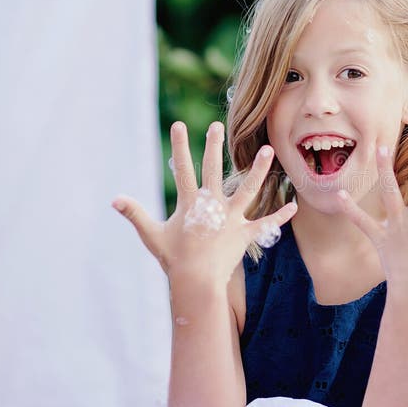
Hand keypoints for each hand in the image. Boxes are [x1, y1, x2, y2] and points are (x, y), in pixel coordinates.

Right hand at [112, 120, 296, 285]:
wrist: (195, 281)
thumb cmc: (172, 259)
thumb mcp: (151, 234)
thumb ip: (135, 214)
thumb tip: (114, 199)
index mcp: (190, 203)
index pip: (183, 169)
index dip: (180, 147)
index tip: (179, 125)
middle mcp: (212, 205)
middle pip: (214, 170)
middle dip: (214, 146)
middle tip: (218, 126)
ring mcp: (230, 218)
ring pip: (247, 189)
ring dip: (258, 170)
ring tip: (267, 151)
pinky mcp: (243, 234)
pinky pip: (264, 224)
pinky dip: (279, 216)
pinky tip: (293, 205)